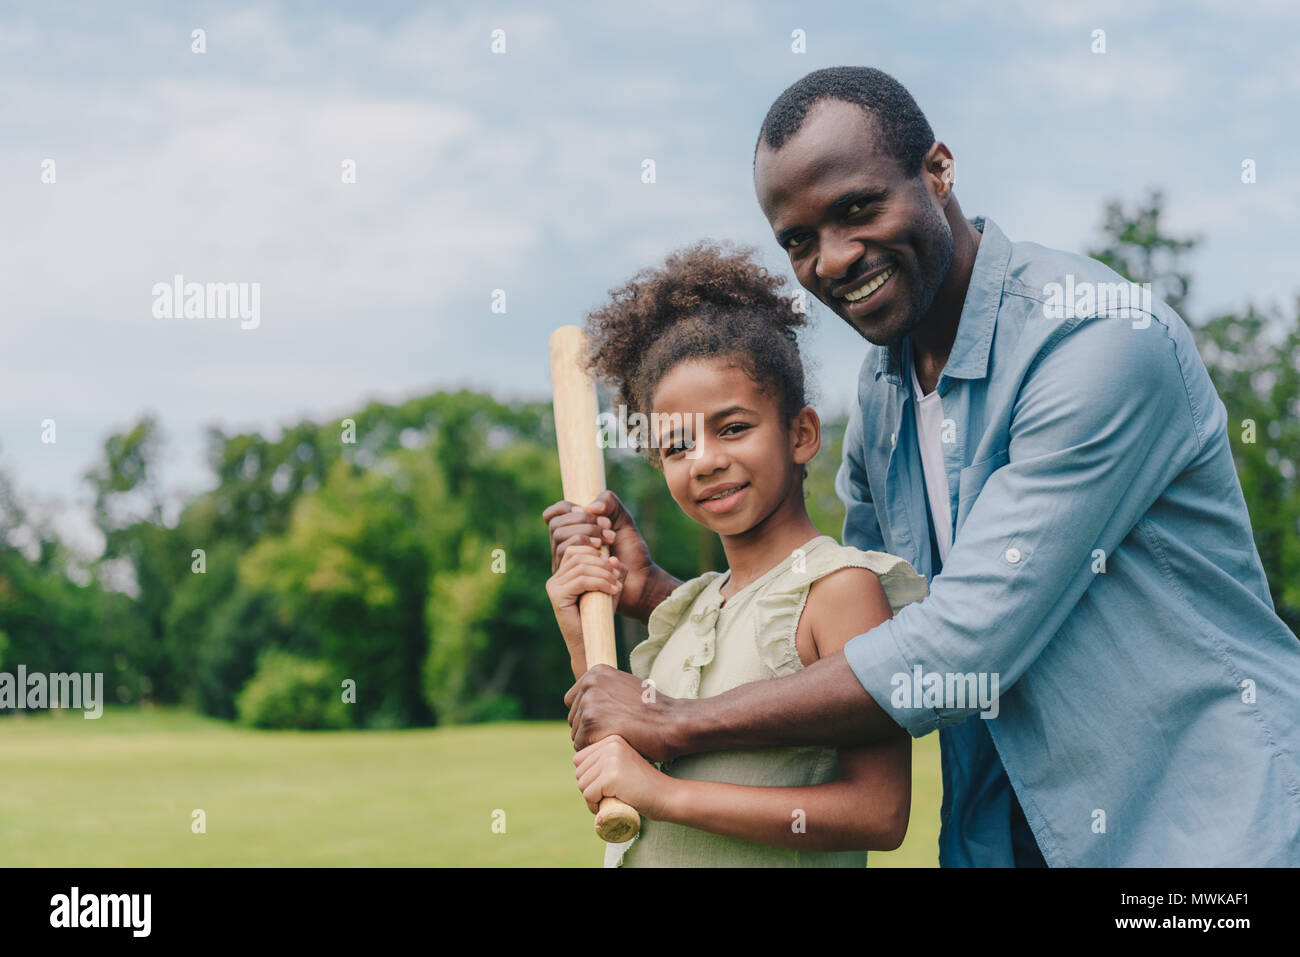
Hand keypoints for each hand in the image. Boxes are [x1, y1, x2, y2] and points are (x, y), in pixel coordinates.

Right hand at [543, 491, 657, 618]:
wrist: (632, 610)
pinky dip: (601, 581)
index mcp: (567, 546)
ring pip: (577, 558)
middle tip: (615, 554)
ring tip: (616, 579)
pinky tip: (613, 589)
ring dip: (603, 567)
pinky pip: (580, 578)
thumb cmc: (627, 573)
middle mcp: (556, 561)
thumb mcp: (622, 535)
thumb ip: (612, 509)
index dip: (577, 513)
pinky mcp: (557, 595)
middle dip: (595, 538)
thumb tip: (592, 506)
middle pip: (566, 535)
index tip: (607, 526)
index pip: (556, 515)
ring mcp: (555, 580)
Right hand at [544, 543, 623, 673]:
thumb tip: (614, 558)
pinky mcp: (557, 596)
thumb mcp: (609, 588)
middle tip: (617, 576)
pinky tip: (612, 590)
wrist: (591, 643)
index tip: (614, 561)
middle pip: (579, 556)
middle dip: (603, 563)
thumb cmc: (599, 615)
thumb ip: (612, 571)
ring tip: (616, 585)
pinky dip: (600, 582)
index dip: (595, 549)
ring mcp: (554, 587)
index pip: (577, 549)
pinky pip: (581, 580)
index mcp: (563, 574)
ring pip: (581, 567)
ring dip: (604, 574)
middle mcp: (555, 579)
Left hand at [565, 664, 684, 762]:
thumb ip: (604, 691)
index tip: (607, 723)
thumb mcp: (626, 687)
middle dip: (589, 730)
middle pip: (573, 718)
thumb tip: (584, 701)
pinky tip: (614, 747)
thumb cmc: (654, 710)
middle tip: (614, 734)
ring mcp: (590, 702)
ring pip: (576, 733)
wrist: (672, 722)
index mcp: (596, 672)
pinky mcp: (592, 723)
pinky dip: (595, 751)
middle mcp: (590, 683)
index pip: (573, 701)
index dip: (587, 716)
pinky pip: (581, 746)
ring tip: (617, 739)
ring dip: (592, 742)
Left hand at [575, 734, 675, 820]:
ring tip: (608, 800)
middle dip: (589, 787)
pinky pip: (588, 795)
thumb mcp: (622, 762)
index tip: (603, 786)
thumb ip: (604, 757)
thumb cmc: (644, 784)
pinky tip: (608, 806)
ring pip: (582, 784)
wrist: (666, 795)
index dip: (588, 776)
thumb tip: (575, 760)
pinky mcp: (612, 777)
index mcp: (612, 739)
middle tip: (606, 796)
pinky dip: (594, 806)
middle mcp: (610, 745)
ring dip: (591, 798)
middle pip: (579, 771)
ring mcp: (611, 760)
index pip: (579, 758)